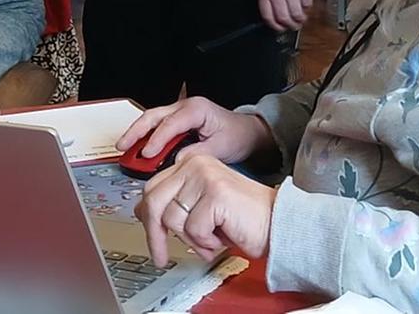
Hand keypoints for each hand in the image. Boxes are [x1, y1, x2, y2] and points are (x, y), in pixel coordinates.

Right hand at [118, 96, 272, 166]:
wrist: (247, 132)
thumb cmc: (237, 136)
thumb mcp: (221, 147)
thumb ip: (198, 154)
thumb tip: (177, 162)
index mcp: (196, 109)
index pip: (171, 123)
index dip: (157, 139)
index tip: (147, 155)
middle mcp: (185, 107)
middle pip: (154, 116)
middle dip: (136, 131)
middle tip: (123, 147)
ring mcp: (180, 113)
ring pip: (152, 119)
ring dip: (137, 133)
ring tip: (123, 148)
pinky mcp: (178, 122)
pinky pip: (157, 126)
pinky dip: (145, 136)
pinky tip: (137, 148)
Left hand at [136, 152, 275, 267]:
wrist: (276, 224)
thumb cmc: (242, 218)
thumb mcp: (200, 209)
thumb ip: (174, 205)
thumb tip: (142, 212)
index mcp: (191, 162)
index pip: (152, 188)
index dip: (147, 218)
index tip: (152, 238)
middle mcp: (195, 164)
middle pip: (153, 201)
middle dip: (155, 235)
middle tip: (161, 256)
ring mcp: (205, 176)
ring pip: (172, 218)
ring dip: (191, 239)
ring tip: (211, 239)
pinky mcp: (215, 193)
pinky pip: (192, 228)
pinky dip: (205, 241)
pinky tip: (222, 236)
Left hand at [257, 0, 314, 30]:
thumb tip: (271, 10)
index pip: (268, 16)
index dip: (273, 25)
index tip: (277, 27)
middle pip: (283, 18)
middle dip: (288, 26)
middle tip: (290, 26)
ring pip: (297, 15)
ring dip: (299, 20)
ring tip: (300, 20)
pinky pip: (307, 4)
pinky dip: (307, 8)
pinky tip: (305, 6)